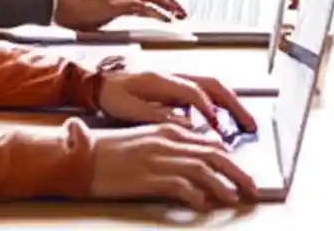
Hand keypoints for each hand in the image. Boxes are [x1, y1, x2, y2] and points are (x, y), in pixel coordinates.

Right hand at [54, 0, 186, 29]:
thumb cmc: (70, 4)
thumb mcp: (98, 7)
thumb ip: (115, 9)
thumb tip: (128, 16)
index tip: (173, 5)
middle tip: (182, 12)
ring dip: (168, 3)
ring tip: (179, 15)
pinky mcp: (111, 3)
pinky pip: (140, 5)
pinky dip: (156, 12)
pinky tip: (165, 19)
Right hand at [90, 123, 256, 209]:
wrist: (81, 157)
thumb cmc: (109, 152)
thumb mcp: (145, 140)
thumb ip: (170, 146)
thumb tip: (194, 160)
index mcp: (168, 128)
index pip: (209, 141)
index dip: (228, 157)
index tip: (237, 169)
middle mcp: (168, 141)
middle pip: (215, 154)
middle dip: (238, 171)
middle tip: (252, 186)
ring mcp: (160, 159)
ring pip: (205, 170)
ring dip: (224, 185)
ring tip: (235, 197)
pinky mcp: (150, 178)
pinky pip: (183, 188)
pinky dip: (197, 197)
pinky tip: (203, 205)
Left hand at [98, 70, 257, 135]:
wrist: (97, 80)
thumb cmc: (110, 93)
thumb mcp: (128, 108)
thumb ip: (158, 116)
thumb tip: (185, 124)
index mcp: (162, 80)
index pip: (195, 92)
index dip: (209, 110)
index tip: (219, 128)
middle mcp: (174, 75)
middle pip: (214, 85)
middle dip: (235, 105)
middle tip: (250, 125)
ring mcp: (177, 78)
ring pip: (213, 86)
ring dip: (231, 103)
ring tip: (244, 122)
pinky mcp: (176, 85)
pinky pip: (204, 91)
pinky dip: (219, 103)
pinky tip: (222, 119)